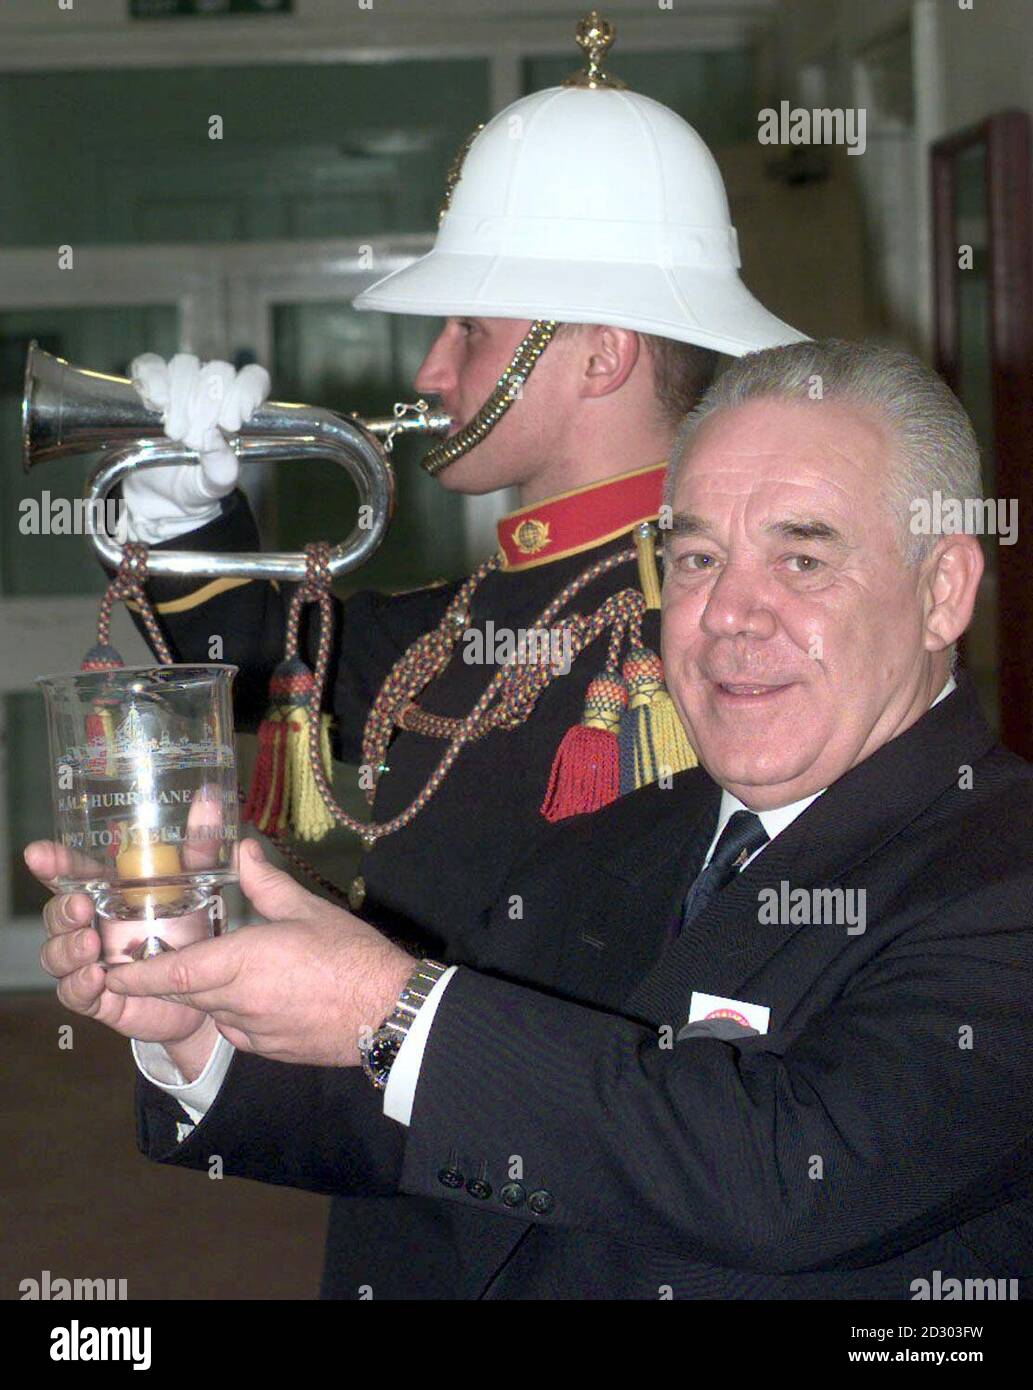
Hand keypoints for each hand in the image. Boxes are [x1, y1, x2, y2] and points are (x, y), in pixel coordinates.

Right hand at [26, 839, 214, 1056]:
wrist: (208, 989)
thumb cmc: (193, 928)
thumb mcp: (197, 885)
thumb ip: (199, 847)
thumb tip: (209, 798)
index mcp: (107, 893)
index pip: (71, 873)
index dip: (52, 862)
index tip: (38, 853)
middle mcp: (92, 925)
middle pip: (56, 914)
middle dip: (60, 909)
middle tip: (80, 906)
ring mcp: (92, 962)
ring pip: (55, 954)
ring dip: (66, 948)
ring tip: (90, 944)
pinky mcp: (100, 997)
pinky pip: (74, 992)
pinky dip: (78, 985)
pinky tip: (95, 977)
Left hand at [104, 839, 415, 1067]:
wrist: (389, 1012)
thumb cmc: (351, 955)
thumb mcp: (307, 909)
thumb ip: (266, 882)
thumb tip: (241, 849)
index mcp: (245, 961)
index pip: (176, 971)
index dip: (138, 973)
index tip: (109, 971)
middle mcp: (240, 1001)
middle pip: (186, 993)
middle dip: (161, 981)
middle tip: (141, 965)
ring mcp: (254, 1030)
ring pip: (212, 1011)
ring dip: (201, 994)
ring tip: (203, 973)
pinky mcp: (270, 1050)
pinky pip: (235, 1030)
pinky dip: (229, 1013)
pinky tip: (247, 997)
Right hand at [122, 352, 270, 537]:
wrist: (161, 495)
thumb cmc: (197, 483)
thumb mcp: (215, 483)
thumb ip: (220, 467)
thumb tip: (213, 438)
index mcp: (238, 406)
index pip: (253, 378)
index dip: (247, 391)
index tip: (233, 422)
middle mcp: (212, 387)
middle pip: (218, 371)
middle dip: (209, 404)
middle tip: (196, 440)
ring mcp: (180, 383)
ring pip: (186, 366)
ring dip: (181, 398)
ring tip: (176, 433)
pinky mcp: (149, 385)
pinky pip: (150, 366)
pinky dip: (153, 381)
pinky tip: (156, 403)